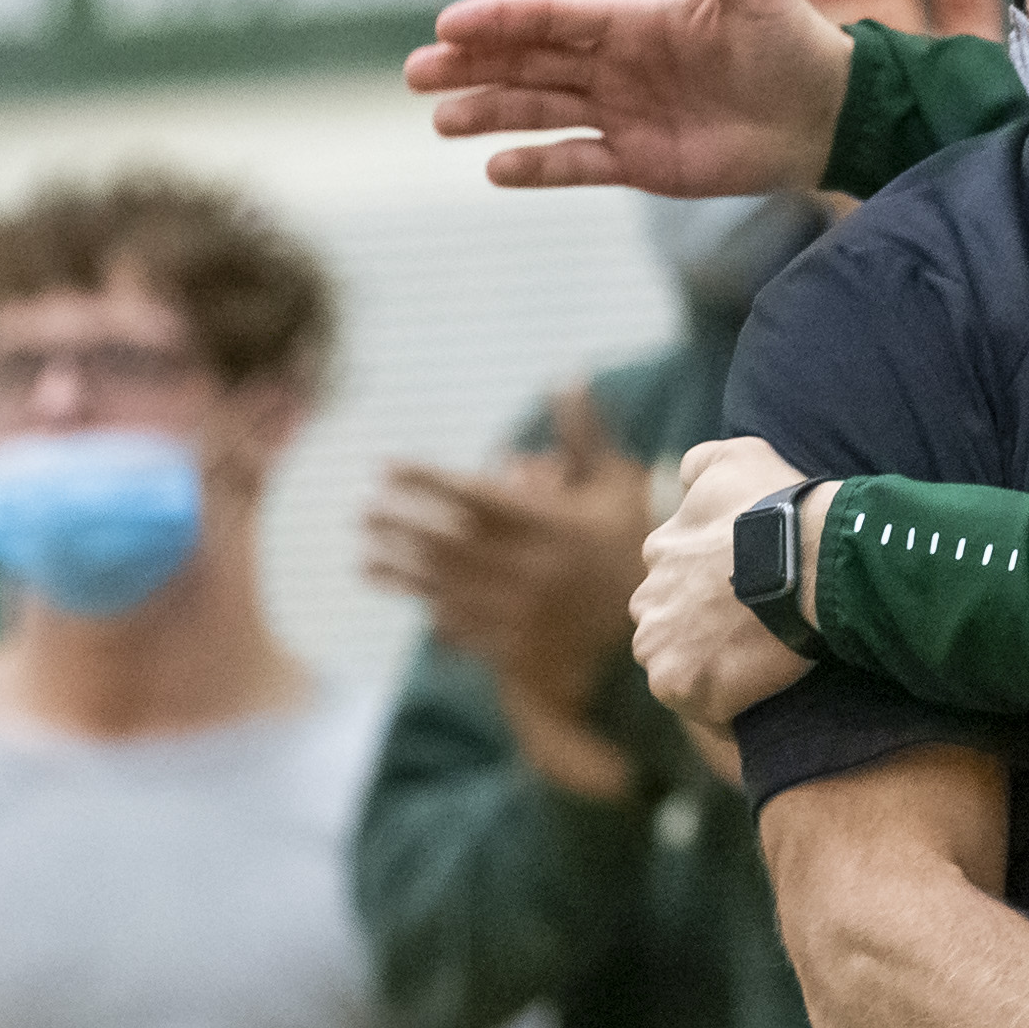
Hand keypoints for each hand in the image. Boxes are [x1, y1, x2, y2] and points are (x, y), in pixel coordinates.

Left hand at [362, 387, 655, 796]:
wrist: (664, 619)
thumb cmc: (635, 538)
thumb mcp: (618, 482)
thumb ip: (585, 435)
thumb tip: (568, 378)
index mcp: (552, 525)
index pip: (472, 496)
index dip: (424, 480)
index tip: (386, 467)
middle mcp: (532, 569)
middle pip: (448, 544)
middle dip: (401, 527)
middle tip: (365, 514)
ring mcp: (523, 613)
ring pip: (446, 588)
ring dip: (402, 573)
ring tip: (367, 560)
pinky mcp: (520, 649)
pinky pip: (464, 628)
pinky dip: (435, 612)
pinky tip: (415, 599)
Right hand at [408, 0, 855, 192]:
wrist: (832, 114)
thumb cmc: (798, 42)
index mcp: (635, 17)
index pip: (551, 14)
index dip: (499, 18)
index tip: (448, 23)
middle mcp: (618, 64)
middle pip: (529, 61)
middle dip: (471, 65)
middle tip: (416, 73)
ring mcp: (625, 113)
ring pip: (540, 111)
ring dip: (491, 113)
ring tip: (441, 120)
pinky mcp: (641, 161)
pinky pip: (578, 164)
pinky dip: (539, 167)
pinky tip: (496, 169)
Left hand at [632, 435, 815, 727]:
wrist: (813, 557)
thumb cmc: (781, 507)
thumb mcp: (737, 457)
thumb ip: (700, 464)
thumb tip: (683, 480)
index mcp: (659, 551)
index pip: (675, 580)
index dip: (713, 590)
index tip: (748, 594)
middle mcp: (646, 599)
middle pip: (669, 627)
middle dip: (702, 632)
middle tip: (755, 633)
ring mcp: (659, 646)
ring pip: (679, 668)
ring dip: (711, 669)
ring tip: (761, 667)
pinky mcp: (681, 686)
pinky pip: (703, 707)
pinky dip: (727, 707)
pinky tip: (761, 696)